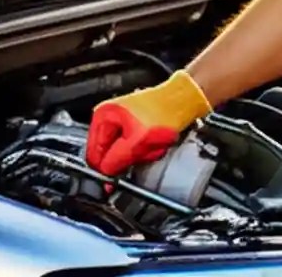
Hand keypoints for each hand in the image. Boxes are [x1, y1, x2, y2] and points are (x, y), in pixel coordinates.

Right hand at [85, 70, 211, 175]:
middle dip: (129, 157)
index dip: (104, 169)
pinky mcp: (139, 128)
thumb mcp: (138, 139)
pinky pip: (138, 148)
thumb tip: (106, 171)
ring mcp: (125, 123)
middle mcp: (111, 119)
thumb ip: (118, 158)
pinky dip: (149, 149)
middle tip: (144, 151)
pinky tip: (158, 142)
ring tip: (154, 143)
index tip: (112, 182)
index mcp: (104, 117)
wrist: (186, 98)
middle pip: (111, 154)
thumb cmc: (165, 110)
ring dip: (142, 153)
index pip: (94, 153)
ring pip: (127, 153)